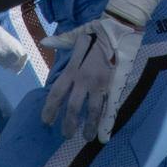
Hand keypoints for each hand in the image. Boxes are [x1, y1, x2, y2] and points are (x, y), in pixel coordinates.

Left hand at [40, 12, 143, 142]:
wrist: (121, 29)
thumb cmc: (99, 31)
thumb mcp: (78, 35)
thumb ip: (61, 41)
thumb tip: (45, 41)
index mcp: (73, 68)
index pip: (57, 92)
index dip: (50, 108)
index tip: (46, 120)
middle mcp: (84, 79)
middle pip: (73, 106)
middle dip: (68, 123)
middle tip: (65, 135)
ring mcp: (100, 84)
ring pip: (92, 111)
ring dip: (88, 126)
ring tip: (86, 138)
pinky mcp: (114, 85)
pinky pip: (109, 107)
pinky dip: (107, 123)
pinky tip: (104, 136)